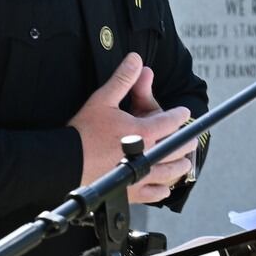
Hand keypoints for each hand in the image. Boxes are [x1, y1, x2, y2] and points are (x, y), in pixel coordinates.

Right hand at [70, 54, 196, 203]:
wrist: (65, 164)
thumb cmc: (83, 133)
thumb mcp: (103, 99)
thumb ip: (123, 79)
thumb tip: (136, 60)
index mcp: (144, 132)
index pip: (173, 121)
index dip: (180, 115)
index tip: (184, 113)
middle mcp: (148, 155)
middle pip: (178, 148)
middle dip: (185, 142)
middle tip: (190, 140)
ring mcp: (141, 176)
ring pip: (171, 173)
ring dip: (179, 166)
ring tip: (183, 163)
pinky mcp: (132, 193)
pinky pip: (155, 195)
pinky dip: (163, 189)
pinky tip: (164, 186)